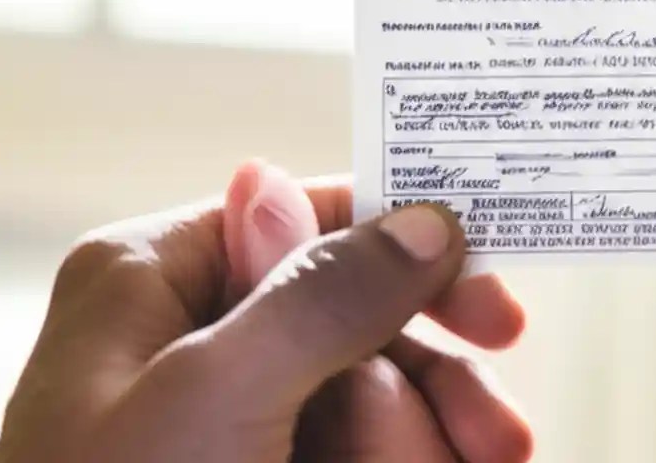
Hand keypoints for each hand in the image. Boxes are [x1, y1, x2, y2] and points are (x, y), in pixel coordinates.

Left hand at [0, 161, 532, 462]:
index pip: (313, 216)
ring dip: (412, 446)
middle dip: (432, 388)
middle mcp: (197, 337)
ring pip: (373, 398)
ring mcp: (230, 416)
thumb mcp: (215, 395)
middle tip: (495, 439)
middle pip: (363, 319)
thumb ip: (319, 295)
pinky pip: (358, 449)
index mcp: (160, 281)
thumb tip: (419, 222)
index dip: (413, 254)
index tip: (492, 309)